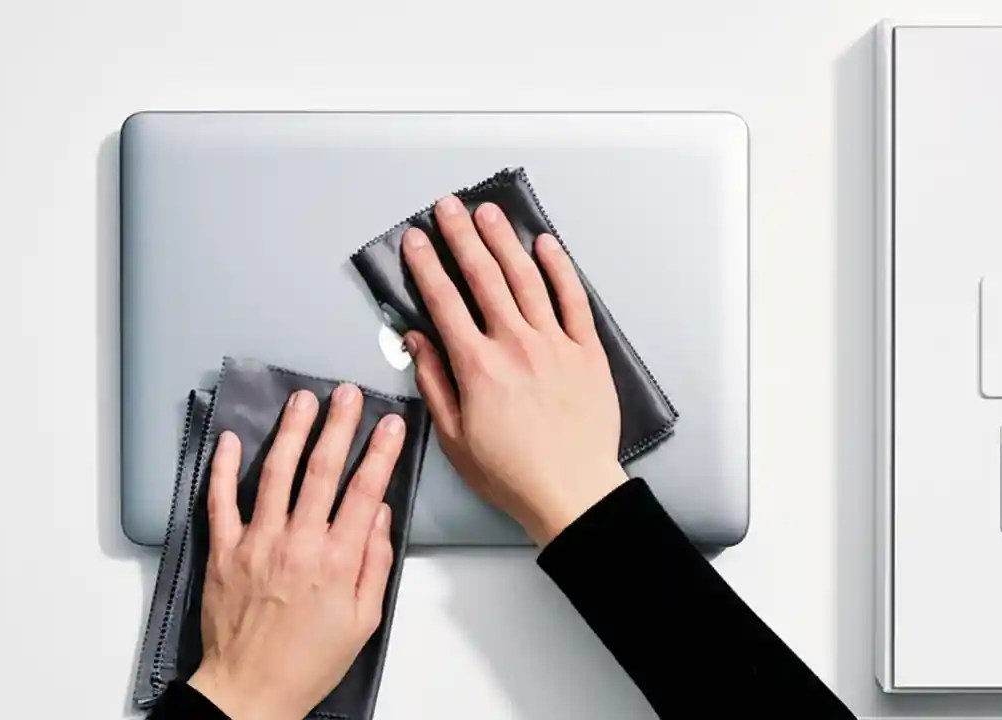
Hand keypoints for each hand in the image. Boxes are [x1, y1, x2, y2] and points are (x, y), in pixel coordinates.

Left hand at [187, 385, 404, 719]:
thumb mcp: (364, 620)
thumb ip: (375, 564)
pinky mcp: (223, 552)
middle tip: (347, 395)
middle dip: (338, 425)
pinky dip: (224, 467)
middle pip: (322, 470)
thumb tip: (378, 516)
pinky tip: (233, 439)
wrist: (251, 691)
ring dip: (291, 432)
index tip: (391, 424)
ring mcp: (257, 544)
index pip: (364, 490)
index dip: (381, 452)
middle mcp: (298, 544)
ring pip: (275, 473)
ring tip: (302, 401)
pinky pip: (220, 500)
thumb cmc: (308, 661)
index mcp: (337, 561)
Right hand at [402, 196, 626, 545]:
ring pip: (526, 278)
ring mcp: (554, 343)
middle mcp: (514, 344)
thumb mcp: (454, 437)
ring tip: (489, 213)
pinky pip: (572, 299)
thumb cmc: (513, 472)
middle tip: (448, 207)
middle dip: (462, 236)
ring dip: (504, 240)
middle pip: (484, 276)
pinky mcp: (587, 351)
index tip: (415, 240)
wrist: (573, 490)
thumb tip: (416, 340)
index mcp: (477, 365)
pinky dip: (559, 268)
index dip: (426, 265)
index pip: (444, 301)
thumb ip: (434, 382)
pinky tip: (546, 245)